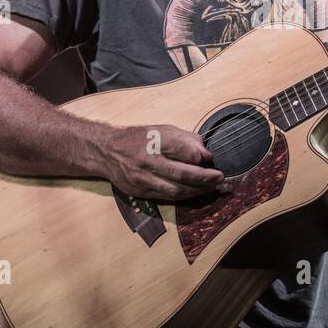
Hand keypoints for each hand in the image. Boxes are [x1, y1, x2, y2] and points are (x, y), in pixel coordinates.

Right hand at [103, 124, 224, 200]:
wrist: (106, 151)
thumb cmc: (139, 138)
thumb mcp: (162, 130)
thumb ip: (186, 140)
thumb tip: (206, 154)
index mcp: (154, 141)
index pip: (183, 150)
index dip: (200, 156)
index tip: (211, 158)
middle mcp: (147, 161)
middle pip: (182, 173)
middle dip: (205, 178)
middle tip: (220, 178)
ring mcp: (143, 178)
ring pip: (175, 190)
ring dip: (197, 191)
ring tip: (211, 188)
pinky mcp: (140, 191)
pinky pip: (166, 197)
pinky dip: (183, 197)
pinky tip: (194, 193)